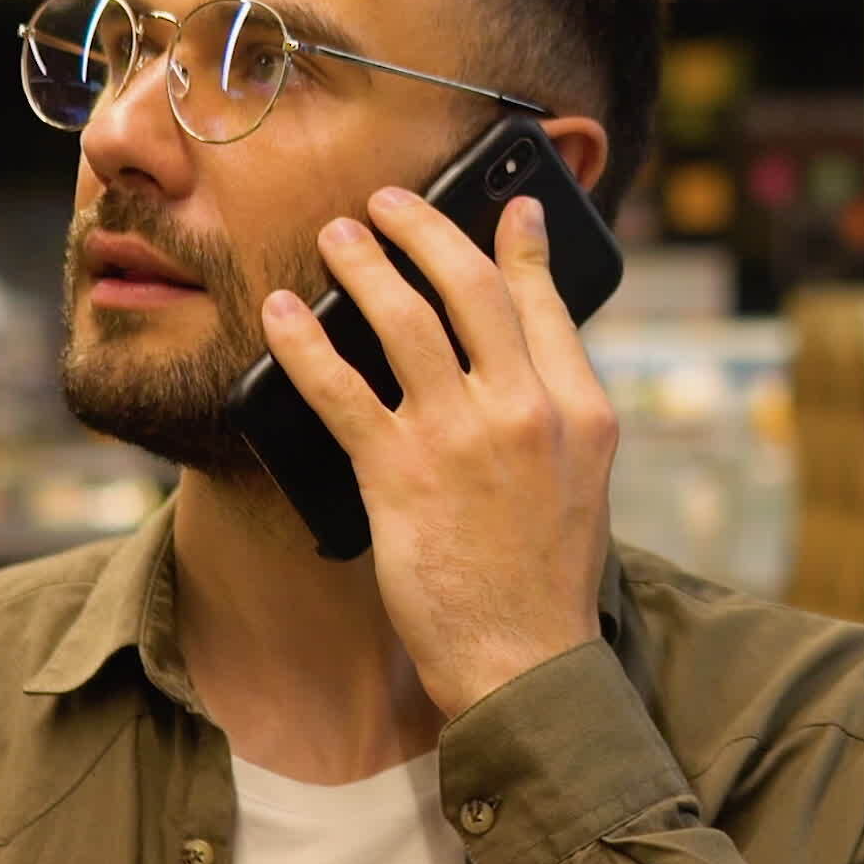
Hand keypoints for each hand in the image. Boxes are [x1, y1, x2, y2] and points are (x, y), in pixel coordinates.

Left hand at [263, 188, 614, 716]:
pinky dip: (304, 341)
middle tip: (388, 203)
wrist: (522, 661)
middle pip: (470, 286)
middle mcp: (527, 410)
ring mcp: (462, 438)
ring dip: (362, 263)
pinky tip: (280, 315)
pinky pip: (341, 387)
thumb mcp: (582, 483)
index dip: (522, 244)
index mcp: (582, 411)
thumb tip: (517, 357)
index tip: (512, 205)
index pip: (546, 302)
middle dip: (424, 228)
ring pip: (404, 317)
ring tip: (335, 237)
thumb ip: (556, 413)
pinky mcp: (400, 474)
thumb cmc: (543, 581)